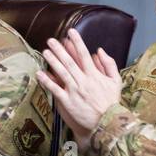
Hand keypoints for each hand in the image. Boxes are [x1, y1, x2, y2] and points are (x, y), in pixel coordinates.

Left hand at [35, 28, 122, 145]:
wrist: (107, 123)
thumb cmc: (112, 102)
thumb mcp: (116, 81)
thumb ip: (109, 64)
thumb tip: (100, 50)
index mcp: (95, 75)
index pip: (84, 55)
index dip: (77, 42)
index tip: (71, 32)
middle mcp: (83, 81)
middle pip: (70, 62)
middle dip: (60, 50)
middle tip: (51, 40)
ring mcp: (74, 91)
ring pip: (62, 73)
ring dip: (53, 61)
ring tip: (45, 51)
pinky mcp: (67, 102)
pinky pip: (55, 90)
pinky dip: (47, 81)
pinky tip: (40, 73)